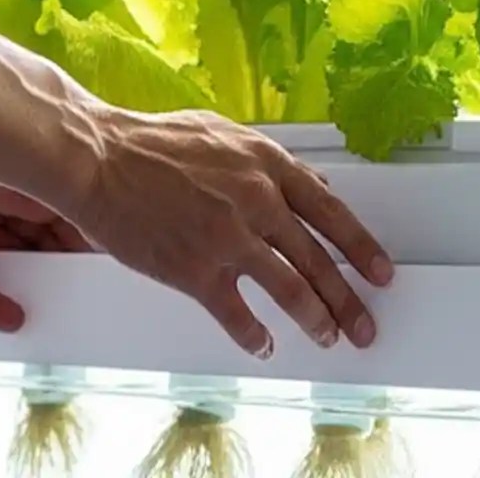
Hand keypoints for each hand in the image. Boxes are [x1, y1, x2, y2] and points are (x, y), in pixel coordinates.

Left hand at [0, 135, 90, 331]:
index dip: (75, 217)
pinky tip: (15, 319)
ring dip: (34, 279)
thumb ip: (20, 192)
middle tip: (95, 275)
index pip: (46, 199)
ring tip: (67, 300)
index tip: (107, 237)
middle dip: (61, 252)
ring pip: (8, 261)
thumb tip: (71, 208)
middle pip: (33, 233)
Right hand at [66, 107, 394, 358]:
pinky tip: (264, 345)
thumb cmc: (155, 144)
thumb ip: (271, 161)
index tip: (381, 273)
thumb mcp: (224, 134)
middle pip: (318, 260)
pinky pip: (236, 314)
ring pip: (289, 289)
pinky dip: (254, 335)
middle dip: (348, 300)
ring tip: (327, 337)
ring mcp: (227, 239)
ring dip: (315, 320)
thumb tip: (314, 184)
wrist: (98, 160)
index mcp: (267, 166)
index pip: (332, 213)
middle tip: (364, 325)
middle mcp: (257, 203)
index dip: (362, 248)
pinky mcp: (194, 270)